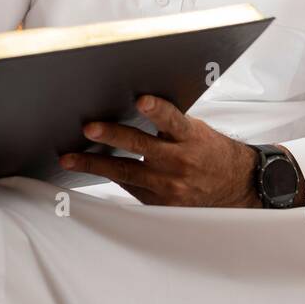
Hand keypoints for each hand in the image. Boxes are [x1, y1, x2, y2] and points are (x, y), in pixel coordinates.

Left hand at [60, 95, 260, 207]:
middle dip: (112, 136)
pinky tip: (90, 169)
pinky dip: (110, 177)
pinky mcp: (162, 203)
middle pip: (140, 147)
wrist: (235, 187)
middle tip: (88, 128)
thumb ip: (169, 124)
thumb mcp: (197, 132)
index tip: (141, 100)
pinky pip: (130, 188)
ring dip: (94, 164)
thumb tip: (133, 108)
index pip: (173, 120)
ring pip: (126, 173)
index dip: (157, 110)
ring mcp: (169, 185)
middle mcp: (179, 162)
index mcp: (190, 137)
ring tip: (69, 158)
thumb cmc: (211, 153)